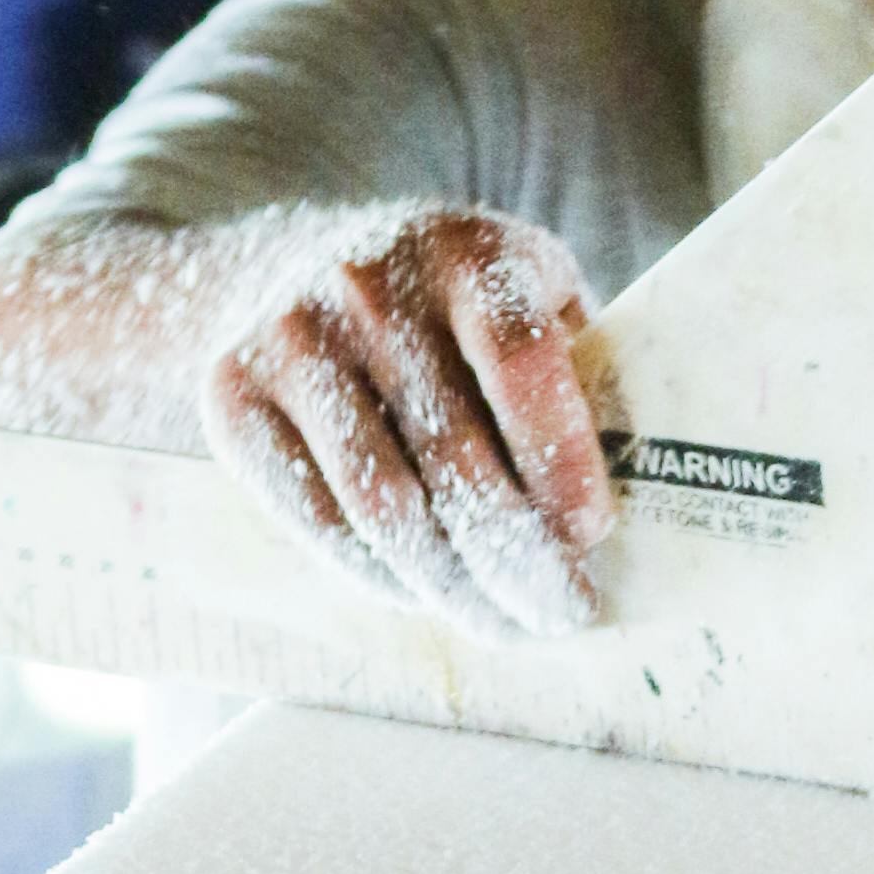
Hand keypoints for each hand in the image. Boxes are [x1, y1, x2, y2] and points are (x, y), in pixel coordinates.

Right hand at [200, 208, 612, 636]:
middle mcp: (369, 284)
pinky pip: (317, 519)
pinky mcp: (232, 395)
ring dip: (452, 587)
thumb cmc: (444, 301)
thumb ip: (576, 364)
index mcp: (465, 250)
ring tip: (502, 623)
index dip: (560, 458)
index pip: (519, 361)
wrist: (284, 265)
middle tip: (563, 615)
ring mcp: (290, 338)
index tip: (593, 535)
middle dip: (518, 559)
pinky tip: (427, 596)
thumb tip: (641, 484)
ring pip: (384, 507)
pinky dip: (380, 576)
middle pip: (454, 456)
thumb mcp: (522, 290)